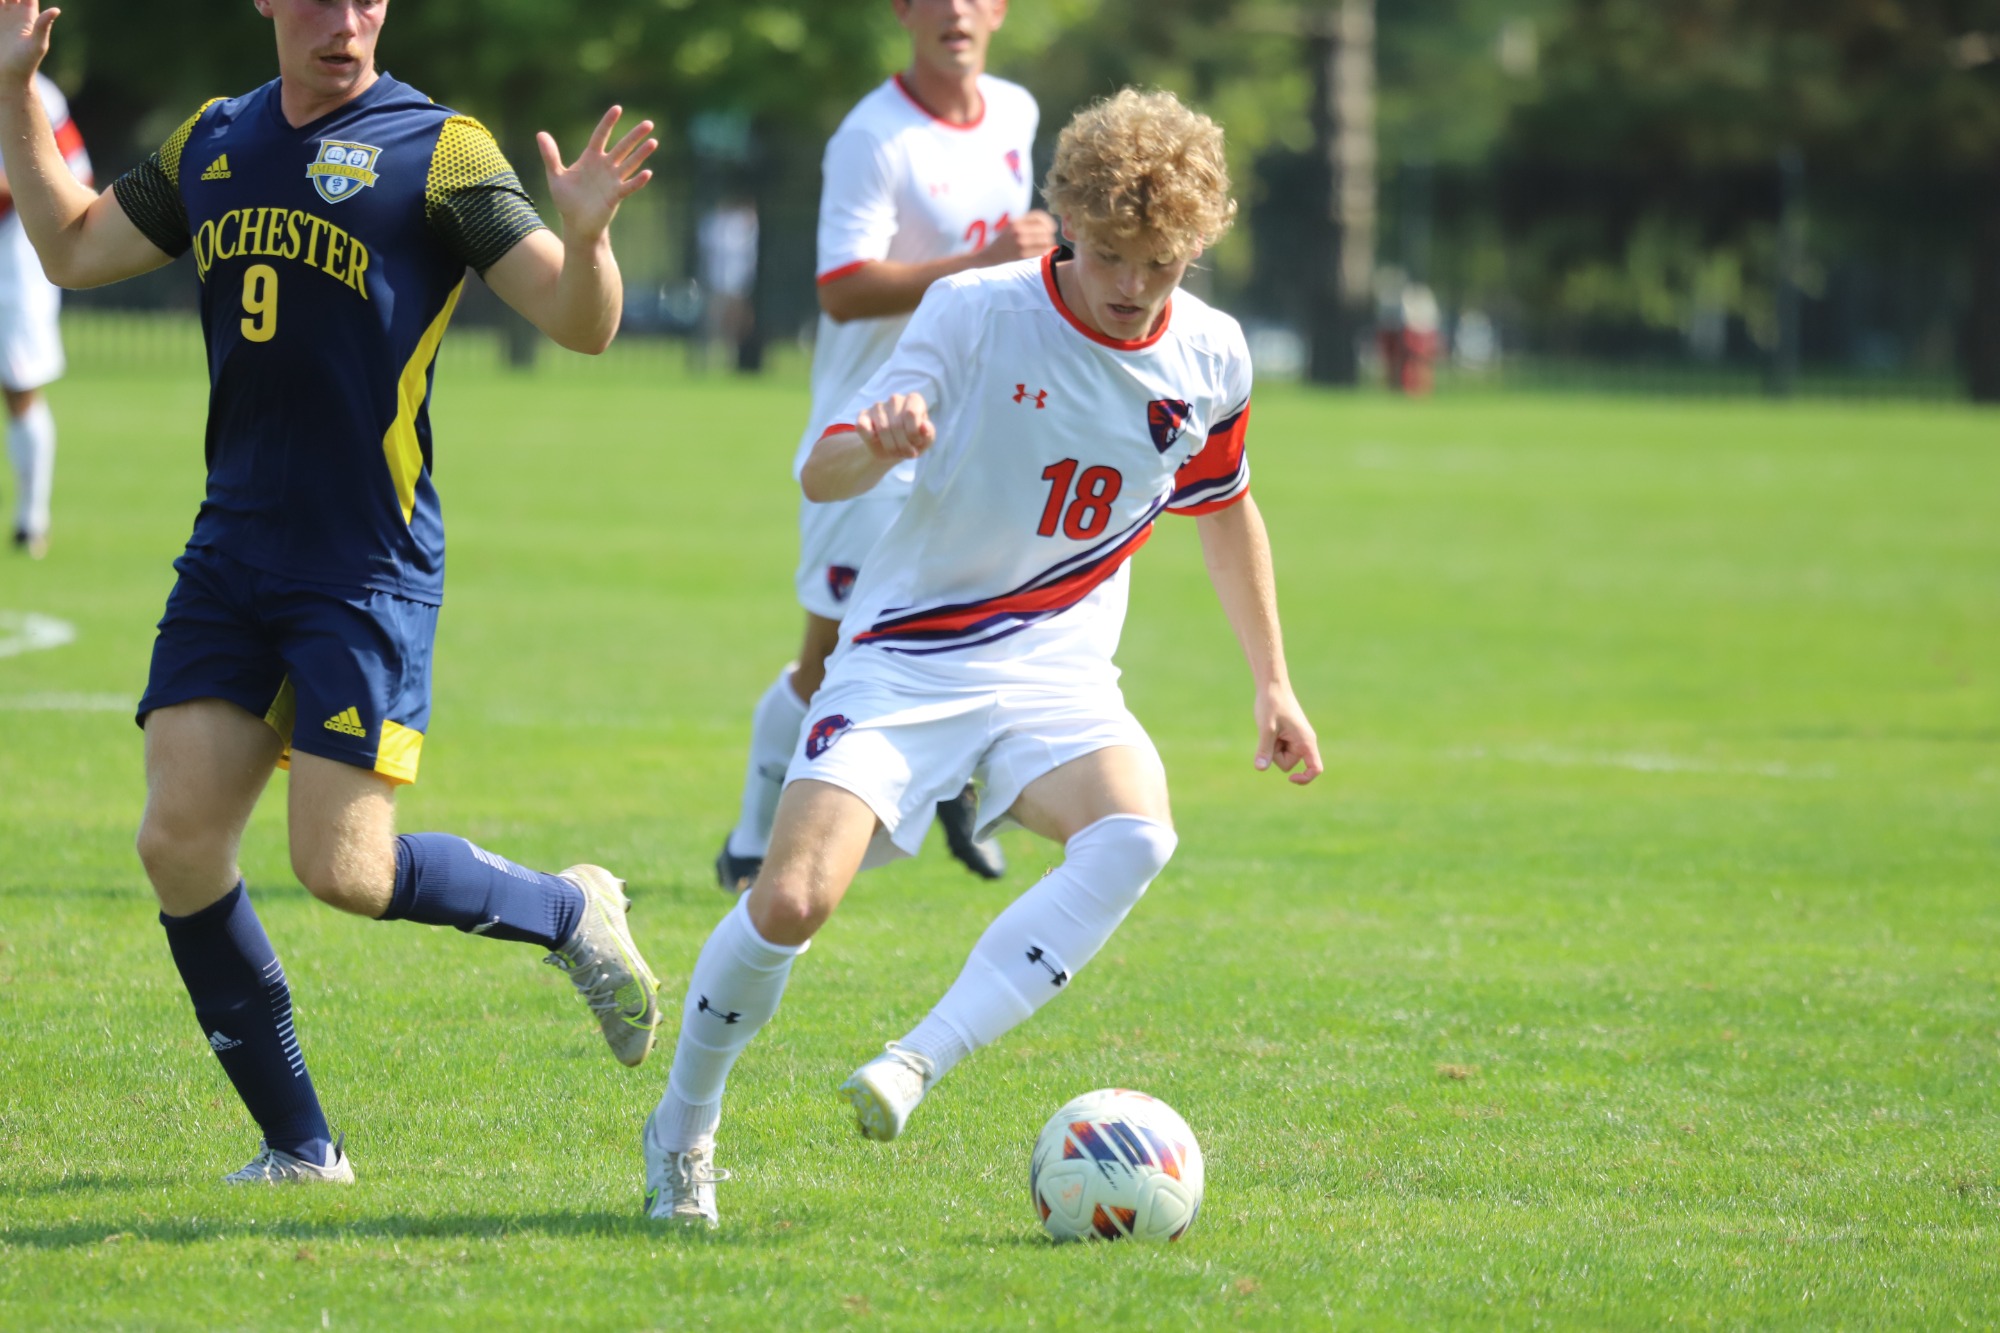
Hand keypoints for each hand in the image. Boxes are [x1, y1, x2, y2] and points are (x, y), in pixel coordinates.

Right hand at [0, 0, 55, 91]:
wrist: (9, 78)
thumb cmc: (25, 64)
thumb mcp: (37, 45)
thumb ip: (43, 26)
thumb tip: (56, 10)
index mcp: (28, 15)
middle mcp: (14, 13)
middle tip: (6, 2)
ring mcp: (1, 17)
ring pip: (1, 0)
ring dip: (0, 0)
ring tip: (0, 5)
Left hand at [536, 106, 655, 242]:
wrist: (576, 224)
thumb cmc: (567, 200)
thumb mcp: (556, 176)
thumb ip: (550, 155)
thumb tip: (540, 134)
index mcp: (590, 158)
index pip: (601, 136)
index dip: (608, 123)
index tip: (617, 109)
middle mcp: (605, 166)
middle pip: (622, 147)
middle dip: (635, 136)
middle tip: (649, 123)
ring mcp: (613, 181)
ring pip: (630, 163)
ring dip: (641, 154)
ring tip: (653, 142)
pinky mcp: (616, 196)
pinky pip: (628, 186)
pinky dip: (638, 181)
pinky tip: (647, 173)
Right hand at [855, 393, 934, 462]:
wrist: (893, 450)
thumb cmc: (912, 442)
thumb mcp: (925, 441)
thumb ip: (929, 433)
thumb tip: (924, 425)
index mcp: (914, 400)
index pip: (911, 413)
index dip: (913, 434)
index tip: (916, 443)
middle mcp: (896, 399)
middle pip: (897, 425)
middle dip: (902, 445)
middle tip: (905, 453)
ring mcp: (878, 406)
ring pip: (882, 429)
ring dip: (890, 447)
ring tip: (895, 451)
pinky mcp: (863, 415)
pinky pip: (863, 427)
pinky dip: (869, 439)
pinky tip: (876, 441)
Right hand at [977, 210, 1057, 264]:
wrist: (990, 254)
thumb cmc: (1003, 239)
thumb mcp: (1012, 225)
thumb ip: (1026, 222)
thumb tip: (1047, 223)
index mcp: (1017, 220)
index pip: (1039, 216)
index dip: (1048, 221)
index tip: (1051, 227)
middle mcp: (1019, 230)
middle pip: (1045, 228)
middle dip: (1049, 233)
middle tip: (1048, 237)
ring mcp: (1021, 242)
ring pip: (1046, 240)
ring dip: (1049, 242)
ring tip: (1046, 244)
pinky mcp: (1022, 254)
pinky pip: (1041, 250)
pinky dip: (1044, 250)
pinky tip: (1042, 250)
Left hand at [1253, 682, 1323, 785]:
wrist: (1272, 687)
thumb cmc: (1271, 705)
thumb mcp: (1266, 729)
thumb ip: (1265, 749)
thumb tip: (1260, 768)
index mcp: (1306, 741)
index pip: (1315, 768)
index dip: (1305, 778)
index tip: (1290, 779)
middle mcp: (1305, 742)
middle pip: (1288, 764)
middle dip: (1275, 754)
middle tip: (1271, 733)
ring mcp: (1297, 740)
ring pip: (1281, 757)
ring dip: (1272, 748)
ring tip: (1271, 729)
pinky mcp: (1289, 737)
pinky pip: (1278, 749)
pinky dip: (1272, 743)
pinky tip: (1271, 729)